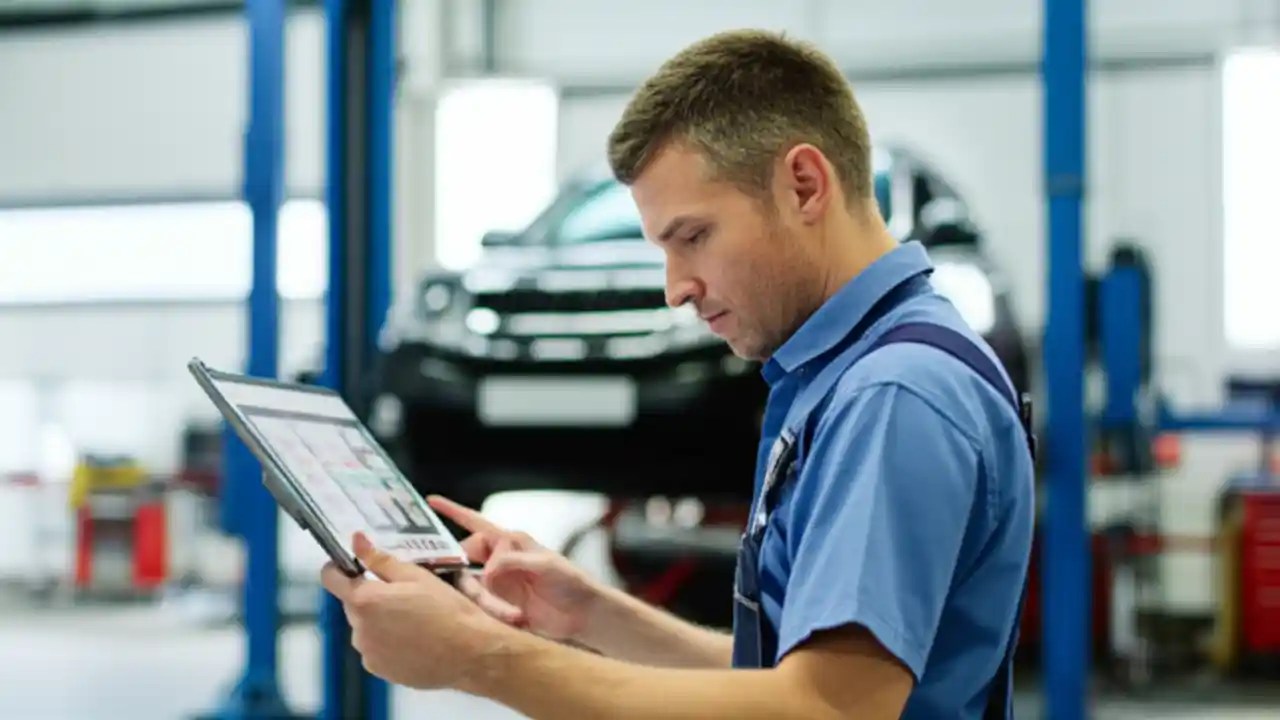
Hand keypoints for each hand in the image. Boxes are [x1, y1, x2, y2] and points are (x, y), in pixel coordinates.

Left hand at [320, 532, 502, 689]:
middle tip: (404, 594)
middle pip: (354, 604)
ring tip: (414, 619)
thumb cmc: (447, 610)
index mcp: (365, 601)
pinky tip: (415, 639)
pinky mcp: (380, 670)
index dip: (340, 568)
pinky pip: (376, 649)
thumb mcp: (416, 576)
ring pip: (366, 627)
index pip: (331, 578)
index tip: (355, 565)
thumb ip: (380, 559)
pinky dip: (389, 642)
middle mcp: (359, 630)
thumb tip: (356, 541)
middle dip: (372, 596)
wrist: (470, 652)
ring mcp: (368, 653)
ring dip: (380, 620)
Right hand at [428, 494, 604, 642]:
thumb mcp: (545, 565)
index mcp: (510, 542)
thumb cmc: (570, 582)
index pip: (476, 522)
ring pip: (470, 587)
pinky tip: (516, 618)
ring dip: (487, 601)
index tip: (431, 501)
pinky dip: (493, 613)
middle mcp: (499, 560)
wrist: (583, 615)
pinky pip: (480, 606)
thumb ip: (513, 562)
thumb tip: (486, 571)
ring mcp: (497, 583)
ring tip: (514, 613)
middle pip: (465, 560)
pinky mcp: (498, 605)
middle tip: (483, 591)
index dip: (453, 511)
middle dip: (467, 575)